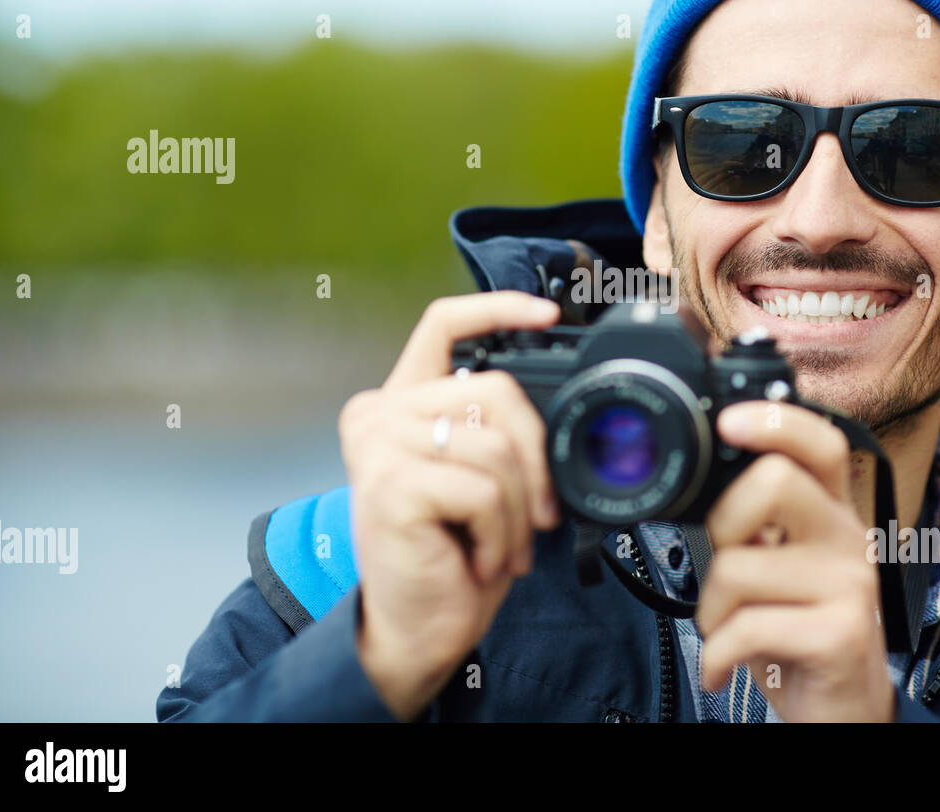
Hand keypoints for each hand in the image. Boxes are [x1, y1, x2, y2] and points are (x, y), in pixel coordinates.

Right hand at [339, 291, 562, 718]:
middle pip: (495, 389)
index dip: (498, 308)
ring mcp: (380, 445)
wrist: (417, 630)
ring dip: (517, 511)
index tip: (547, 315)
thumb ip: (497, 430)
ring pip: (495, 448)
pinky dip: (498, 534)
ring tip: (502, 547)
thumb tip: (559, 405)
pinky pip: (482, 490)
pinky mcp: (390, 483)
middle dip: (535, 458)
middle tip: (537, 514)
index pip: (443, 325)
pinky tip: (479, 558)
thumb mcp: (481, 479)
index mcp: (404, 403)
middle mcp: (381, 414)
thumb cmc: (452, 557)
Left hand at [694, 400, 894, 721]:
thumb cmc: (796, 631)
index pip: (820, 442)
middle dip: (723, 525)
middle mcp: (849, 537)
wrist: (842, 712)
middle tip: (728, 564)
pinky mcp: (839, 633)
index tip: (728, 421)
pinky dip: (717, 655)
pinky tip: (724, 667)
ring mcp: (849, 584)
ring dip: (711, 612)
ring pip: (739, 567)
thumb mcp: (777, 564)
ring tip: (730, 631)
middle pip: (774, 482)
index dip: (777, 419)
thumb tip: (705, 475)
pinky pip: (746, 627)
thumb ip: (755, 519)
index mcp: (831, 511)